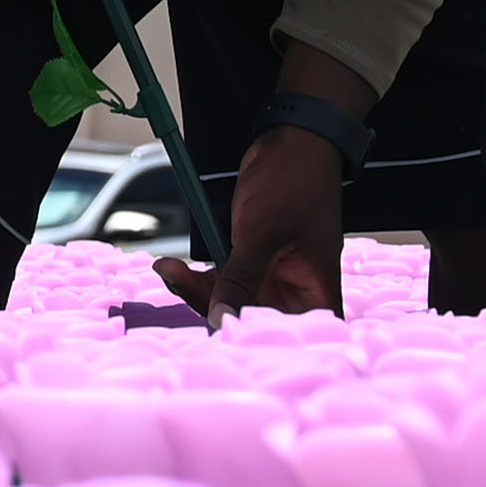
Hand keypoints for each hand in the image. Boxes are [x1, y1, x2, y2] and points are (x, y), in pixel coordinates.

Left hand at [158, 46, 373, 323]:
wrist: (292, 141)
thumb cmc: (293, 184)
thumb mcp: (263, 233)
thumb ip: (242, 279)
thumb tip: (221, 321)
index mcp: (316, 295)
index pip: (293, 339)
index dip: (259, 344)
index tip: (220, 334)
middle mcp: (295, 294)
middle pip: (252, 323)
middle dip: (213, 309)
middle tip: (181, 285)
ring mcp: (271, 280)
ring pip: (230, 304)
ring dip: (197, 290)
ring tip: (168, 269)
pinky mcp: (251, 265)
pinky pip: (222, 283)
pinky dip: (197, 277)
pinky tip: (172, 267)